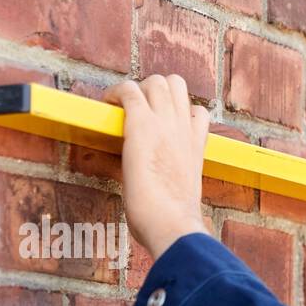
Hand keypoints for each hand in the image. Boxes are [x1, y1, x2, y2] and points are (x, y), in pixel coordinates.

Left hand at [101, 74, 210, 259]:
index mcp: (196, 148)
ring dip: (139, 87)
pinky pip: (129, 90)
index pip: (197, 112)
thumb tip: (165, 198)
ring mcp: (166, 125)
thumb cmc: (175, 223)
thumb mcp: (183, 196)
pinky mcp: (143, 125)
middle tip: (137, 109)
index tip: (160, 122)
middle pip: (178, 85)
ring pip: (158, 80)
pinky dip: (116, 92)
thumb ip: (175, 183)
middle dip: (155, 90)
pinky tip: (108, 105)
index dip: (178, 110)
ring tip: (123, 106)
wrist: (173, 225)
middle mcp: (185, 131)